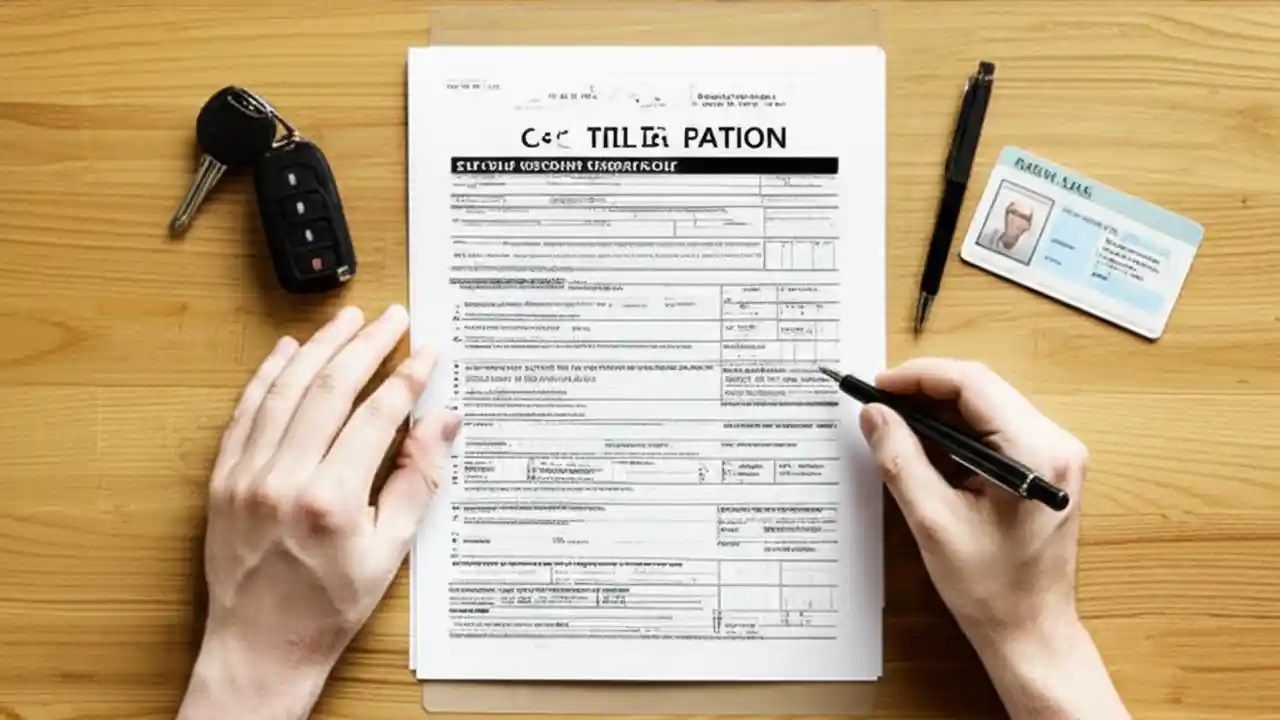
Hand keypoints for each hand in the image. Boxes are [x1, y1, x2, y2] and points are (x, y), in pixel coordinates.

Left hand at [178, 305, 459, 719]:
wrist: (262, 645)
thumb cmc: (330, 605)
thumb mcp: (391, 551)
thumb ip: (418, 480)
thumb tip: (443, 421)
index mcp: (333, 499)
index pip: (376, 415)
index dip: (407, 376)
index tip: (428, 351)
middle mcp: (284, 479)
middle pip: (329, 389)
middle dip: (366, 346)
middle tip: (392, 318)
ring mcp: (246, 476)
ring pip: (285, 390)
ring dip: (318, 348)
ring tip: (347, 319)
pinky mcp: (222, 479)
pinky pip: (245, 412)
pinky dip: (266, 376)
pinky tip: (286, 350)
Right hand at [859, 358, 1125, 719]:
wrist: (1030, 631)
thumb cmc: (991, 589)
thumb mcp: (933, 521)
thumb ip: (900, 459)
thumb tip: (875, 414)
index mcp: (1037, 453)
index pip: (973, 385)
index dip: (919, 377)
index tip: (879, 385)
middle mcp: (1055, 444)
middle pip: (982, 389)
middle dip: (926, 390)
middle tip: (879, 403)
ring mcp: (1055, 454)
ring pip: (987, 405)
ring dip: (939, 409)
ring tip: (894, 422)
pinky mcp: (1044, 467)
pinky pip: (996, 428)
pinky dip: (957, 429)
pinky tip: (924, 443)